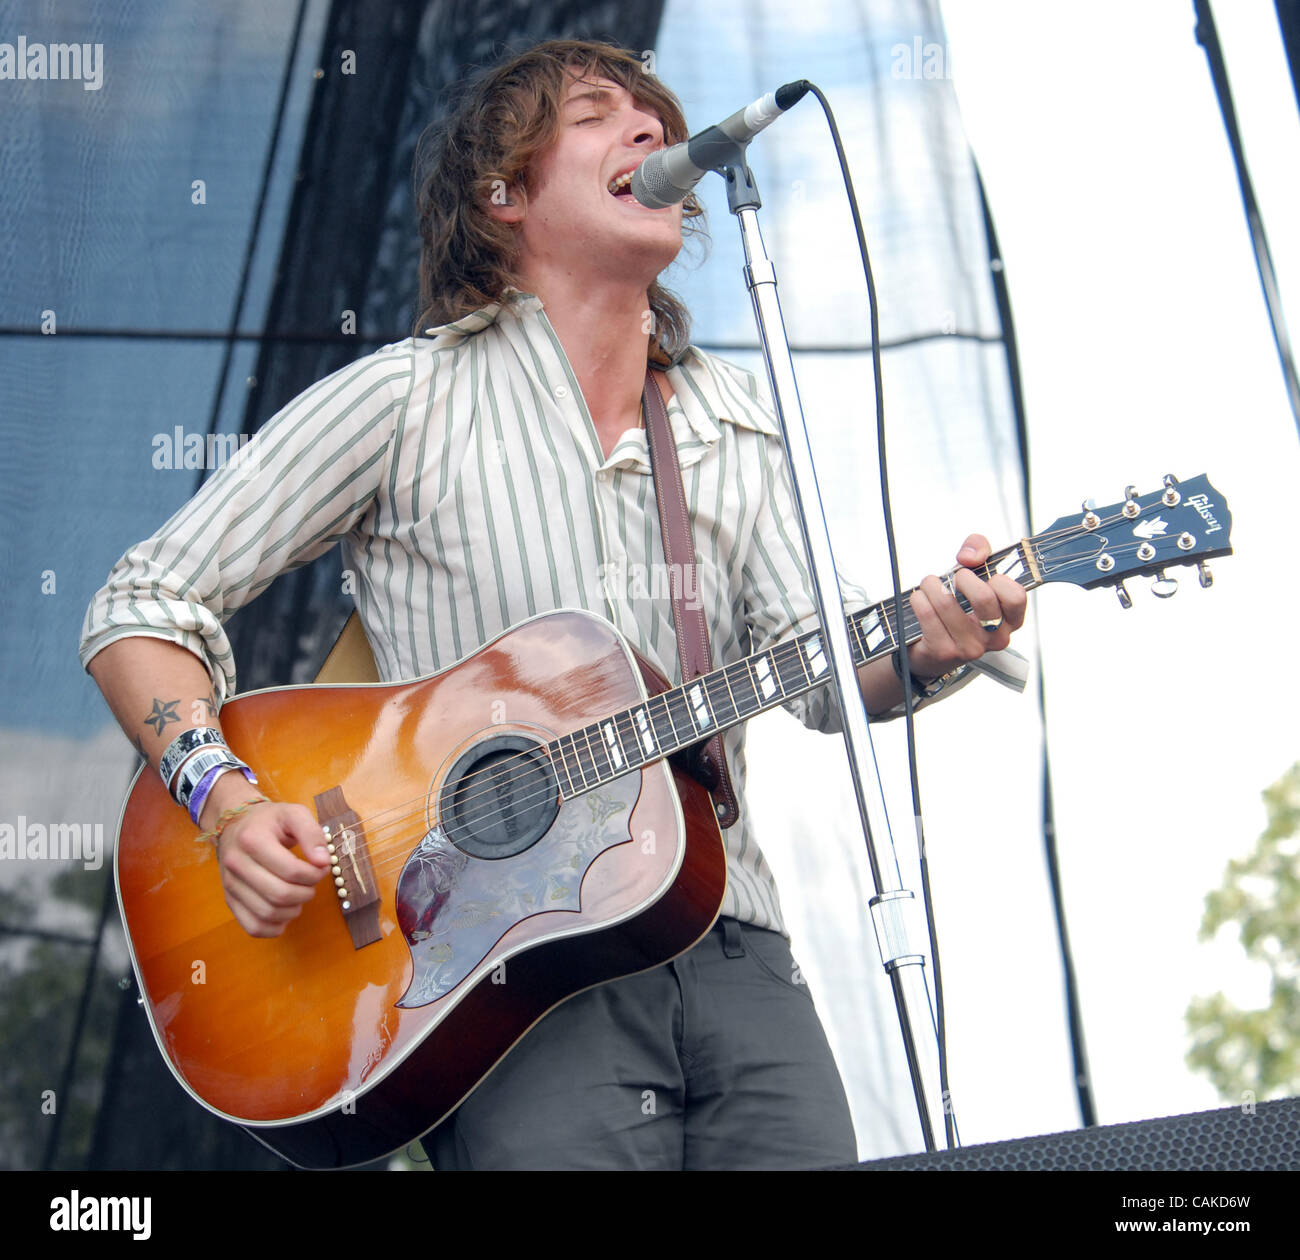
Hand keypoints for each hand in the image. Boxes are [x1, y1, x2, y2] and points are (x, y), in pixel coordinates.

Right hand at [212, 799, 331, 937]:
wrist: (235, 825)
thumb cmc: (270, 820)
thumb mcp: (294, 814)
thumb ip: (312, 834)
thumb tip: (323, 862)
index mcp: (252, 839)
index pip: (291, 870)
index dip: (314, 874)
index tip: (321, 868)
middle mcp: (236, 864)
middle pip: (279, 894)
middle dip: (306, 893)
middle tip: (312, 883)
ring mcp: (230, 885)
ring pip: (267, 913)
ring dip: (293, 910)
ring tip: (300, 894)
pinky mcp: (230, 900)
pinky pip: (253, 927)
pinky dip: (275, 927)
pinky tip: (285, 912)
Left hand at [904, 534, 1026, 679]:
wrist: (932, 650)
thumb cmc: (960, 608)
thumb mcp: (977, 574)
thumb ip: (980, 549)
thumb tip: (968, 556)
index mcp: (1011, 620)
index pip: (1016, 596)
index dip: (998, 579)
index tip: (984, 576)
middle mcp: (995, 637)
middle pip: (983, 598)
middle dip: (961, 577)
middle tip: (953, 578)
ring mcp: (970, 648)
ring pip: (946, 602)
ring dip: (931, 585)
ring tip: (930, 585)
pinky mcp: (944, 652)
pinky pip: (926, 613)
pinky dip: (918, 599)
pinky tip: (920, 600)